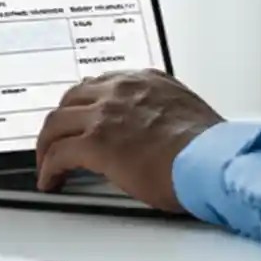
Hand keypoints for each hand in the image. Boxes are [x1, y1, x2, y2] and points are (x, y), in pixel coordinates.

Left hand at [35, 70, 223, 212]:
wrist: (212, 159)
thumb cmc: (209, 146)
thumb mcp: (186, 112)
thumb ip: (163, 112)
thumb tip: (158, 132)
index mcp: (145, 80)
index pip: (102, 84)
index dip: (86, 104)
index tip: (83, 117)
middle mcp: (122, 90)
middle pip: (72, 99)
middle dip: (62, 121)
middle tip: (57, 139)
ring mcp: (106, 114)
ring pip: (57, 123)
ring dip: (49, 144)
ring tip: (48, 162)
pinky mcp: (96, 142)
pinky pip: (58, 154)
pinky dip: (49, 168)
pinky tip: (51, 180)